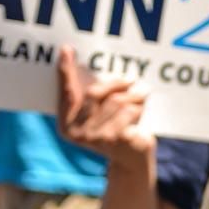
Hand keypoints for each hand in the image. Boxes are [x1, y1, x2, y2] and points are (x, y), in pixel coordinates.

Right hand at [55, 45, 154, 167]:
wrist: (132, 159)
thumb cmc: (116, 128)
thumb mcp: (100, 113)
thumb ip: (92, 96)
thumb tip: (92, 64)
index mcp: (67, 124)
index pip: (67, 92)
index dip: (67, 71)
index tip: (67, 49)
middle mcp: (77, 133)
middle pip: (95, 92)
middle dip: (116, 83)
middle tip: (131, 78)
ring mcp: (95, 138)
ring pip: (117, 100)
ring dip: (134, 96)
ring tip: (140, 99)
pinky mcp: (116, 139)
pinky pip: (131, 110)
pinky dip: (140, 107)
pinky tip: (142, 115)